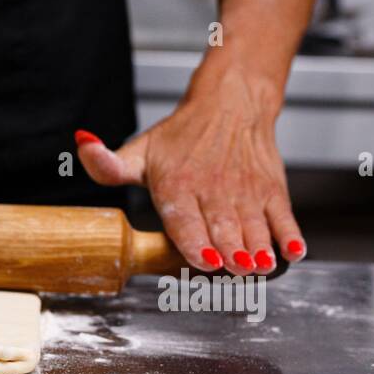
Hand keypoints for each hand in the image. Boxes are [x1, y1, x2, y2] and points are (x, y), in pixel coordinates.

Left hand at [76, 64, 305, 274]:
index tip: (205, 260)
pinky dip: (289, 235)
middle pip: (223, 229)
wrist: (230, 104)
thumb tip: (82, 145)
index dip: (196, 242)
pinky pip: (284, 216)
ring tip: (259, 265)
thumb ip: (107, 164)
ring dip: (259, 249)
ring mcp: (245, 191)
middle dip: (229, 253)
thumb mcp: (139, 151)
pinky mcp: (271, 190)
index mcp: (177, 185)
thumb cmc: (181, 137)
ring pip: (253, 227)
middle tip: (234, 270)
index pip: (186, 220)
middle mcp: (212, 190)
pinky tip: (291, 251)